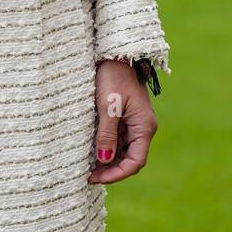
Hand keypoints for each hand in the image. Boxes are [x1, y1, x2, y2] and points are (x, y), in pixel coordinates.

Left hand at [87, 58, 157, 184]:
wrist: (115, 54)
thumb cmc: (113, 77)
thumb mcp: (108, 107)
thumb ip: (107, 136)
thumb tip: (104, 162)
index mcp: (144, 127)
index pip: (135, 162)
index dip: (117, 174)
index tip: (97, 178)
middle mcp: (142, 128)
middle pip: (129, 159)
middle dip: (111, 169)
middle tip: (89, 175)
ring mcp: (134, 123)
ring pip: (122, 150)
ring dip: (108, 160)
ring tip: (87, 165)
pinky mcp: (125, 117)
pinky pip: (118, 139)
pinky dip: (106, 147)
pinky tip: (91, 150)